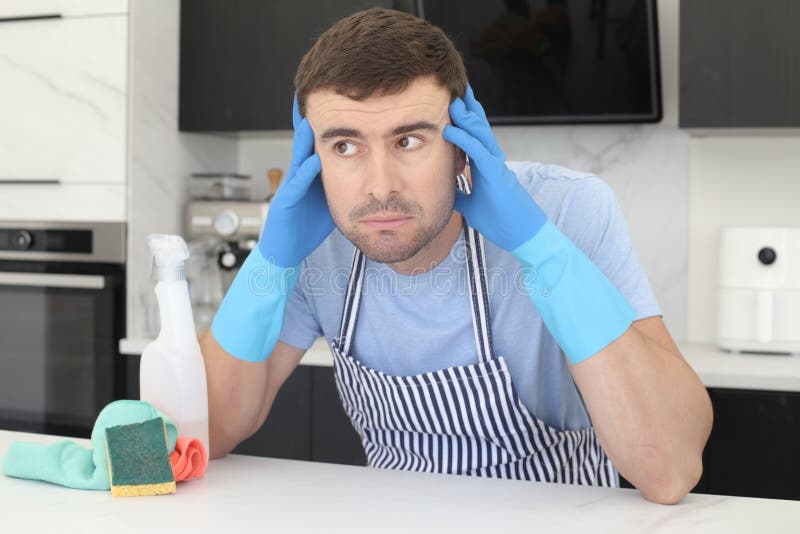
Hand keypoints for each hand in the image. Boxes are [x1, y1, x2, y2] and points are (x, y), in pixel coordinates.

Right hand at [258, 96, 334, 266]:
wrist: (286, 251)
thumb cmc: (306, 225)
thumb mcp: (331, 197)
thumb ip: (343, 180)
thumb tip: (368, 168)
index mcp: (310, 172)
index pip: (319, 140)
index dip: (327, 121)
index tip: (338, 99)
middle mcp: (299, 174)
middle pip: (305, 139)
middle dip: (311, 117)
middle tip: (317, 92)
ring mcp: (291, 186)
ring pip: (299, 156)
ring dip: (306, 137)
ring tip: (315, 117)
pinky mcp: (285, 201)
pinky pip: (297, 184)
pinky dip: (306, 172)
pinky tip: (315, 159)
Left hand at [443, 86, 547, 250]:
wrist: (522, 235)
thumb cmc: (500, 221)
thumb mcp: (471, 206)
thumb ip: (459, 195)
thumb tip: (443, 192)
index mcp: (487, 164)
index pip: (474, 134)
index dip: (464, 117)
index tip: (452, 100)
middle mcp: (493, 159)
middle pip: (478, 125)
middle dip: (466, 106)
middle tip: (452, 86)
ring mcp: (496, 165)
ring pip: (480, 133)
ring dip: (464, 115)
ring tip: (449, 98)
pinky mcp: (496, 176)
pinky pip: (479, 152)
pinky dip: (464, 140)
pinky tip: (450, 130)